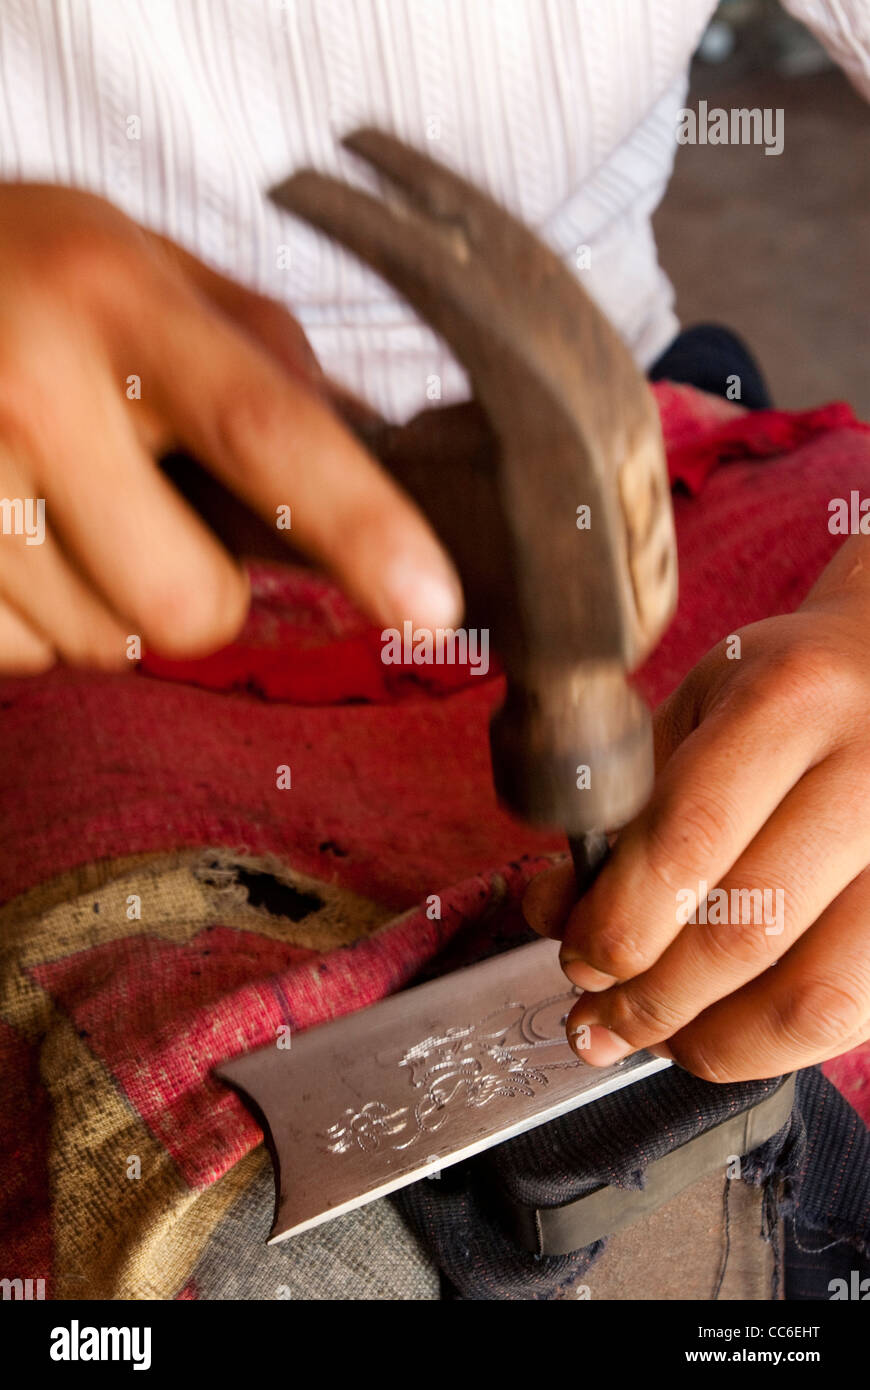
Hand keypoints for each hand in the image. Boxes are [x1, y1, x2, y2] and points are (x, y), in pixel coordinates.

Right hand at [0, 184, 460, 672]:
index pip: (264, 427)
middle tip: (160, 525)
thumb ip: (265, 359)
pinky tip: (6, 535)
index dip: (360, 526)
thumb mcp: (150, 271)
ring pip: (100, 646)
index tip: (434, 607)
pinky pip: (19, 658)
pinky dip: (35, 622)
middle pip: (185, 602)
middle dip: (203, 596)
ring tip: (58, 507)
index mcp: (117, 303)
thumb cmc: (33, 277)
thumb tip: (380, 462)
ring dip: (107, 604)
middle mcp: (28, 388)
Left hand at [524, 533, 869, 1080]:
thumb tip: (556, 912)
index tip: (578, 957)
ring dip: (715, 1042)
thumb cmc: (784, 692)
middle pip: (747, 929)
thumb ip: (626, 811)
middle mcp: (869, 775)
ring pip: (816, 997)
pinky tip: (723, 1032)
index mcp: (792, 702)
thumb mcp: (694, 713)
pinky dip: (776, 1044)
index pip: (689, 836)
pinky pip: (856, 1016)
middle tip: (597, 1015)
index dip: (619, 920)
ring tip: (655, 1039)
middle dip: (651, 997)